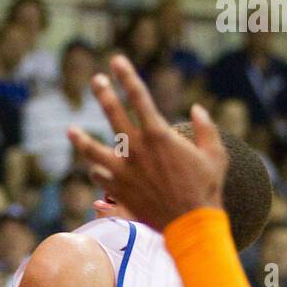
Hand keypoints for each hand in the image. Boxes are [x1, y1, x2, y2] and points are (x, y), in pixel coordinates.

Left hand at [67, 54, 226, 231]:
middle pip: (112, 114)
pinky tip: (94, 168)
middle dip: (104, 94)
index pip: (139, 96)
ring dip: (81, 139)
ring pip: (93, 149)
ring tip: (71, 130)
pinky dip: (97, 171)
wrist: (191, 225)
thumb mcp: (215, 154)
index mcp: (158, 135)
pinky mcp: (118, 191)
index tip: (116, 61)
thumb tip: (197, 110)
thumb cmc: (206, 188)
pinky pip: (100, 176)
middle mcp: (135, 149)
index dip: (126, 76)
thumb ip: (206, 129)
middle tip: (96, 80)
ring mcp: (123, 170)